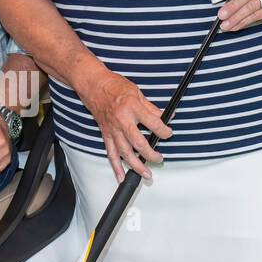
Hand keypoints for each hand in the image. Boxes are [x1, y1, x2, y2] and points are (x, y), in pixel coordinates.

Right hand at [80, 69, 172, 183]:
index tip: (168, 134)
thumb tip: (164, 116)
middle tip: (159, 159)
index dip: (164, 131)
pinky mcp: (106, 134)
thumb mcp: (137, 92)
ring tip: (146, 174)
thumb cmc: (113, 86)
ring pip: (125, 152)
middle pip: (139, 143)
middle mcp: (122, 120)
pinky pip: (111, 153)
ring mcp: (113, 129)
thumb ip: (151, 108)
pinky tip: (121, 176)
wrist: (93, 84)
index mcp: (132, 107)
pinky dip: (116, 167)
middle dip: (151, 154)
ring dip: (136, 166)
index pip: (153, 123)